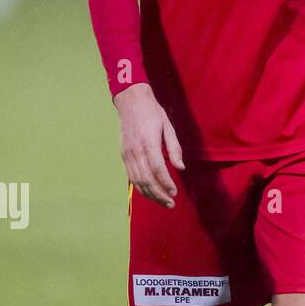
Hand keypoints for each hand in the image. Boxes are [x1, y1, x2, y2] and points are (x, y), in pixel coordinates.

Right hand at [114, 83, 183, 208]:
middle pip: (146, 179)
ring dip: (150, 194)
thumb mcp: (168, 127)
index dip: (166, 182)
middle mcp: (135, 151)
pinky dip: (140, 187)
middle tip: (171, 203)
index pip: (157, 169)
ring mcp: (127, 154)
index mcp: (148, 142)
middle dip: (158, 194)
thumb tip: (181, 168)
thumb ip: (174, 148)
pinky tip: (150, 192)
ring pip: (137, 181)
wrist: (130, 102)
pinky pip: (131, 176)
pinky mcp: (123, 155)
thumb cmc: (153, 113)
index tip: (175, 192)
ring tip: (162, 201)